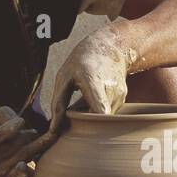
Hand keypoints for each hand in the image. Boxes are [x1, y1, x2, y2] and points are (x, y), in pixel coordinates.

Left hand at [25, 23, 137, 159]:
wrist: (109, 46)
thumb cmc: (81, 61)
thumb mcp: (63, 77)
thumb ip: (58, 104)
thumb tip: (53, 129)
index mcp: (94, 81)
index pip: (100, 110)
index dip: (93, 125)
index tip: (83, 130)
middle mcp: (111, 89)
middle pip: (100, 120)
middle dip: (87, 124)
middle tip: (74, 116)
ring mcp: (120, 95)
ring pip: (104, 118)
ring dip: (92, 116)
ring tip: (83, 100)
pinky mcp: (123, 99)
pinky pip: (108, 113)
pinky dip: (98, 111)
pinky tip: (93, 98)